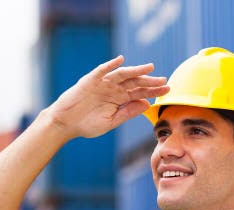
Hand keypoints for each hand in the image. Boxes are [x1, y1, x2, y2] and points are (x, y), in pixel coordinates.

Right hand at [45, 56, 169, 139]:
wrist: (65, 123)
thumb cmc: (87, 125)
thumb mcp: (111, 121)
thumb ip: (128, 112)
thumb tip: (146, 103)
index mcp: (119, 100)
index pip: (140, 93)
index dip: (154, 91)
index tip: (168, 90)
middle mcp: (113, 89)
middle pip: (135, 82)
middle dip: (149, 81)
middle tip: (164, 81)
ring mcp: (103, 83)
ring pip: (123, 74)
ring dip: (136, 70)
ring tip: (150, 68)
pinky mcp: (91, 80)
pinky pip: (102, 70)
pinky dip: (111, 65)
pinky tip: (121, 60)